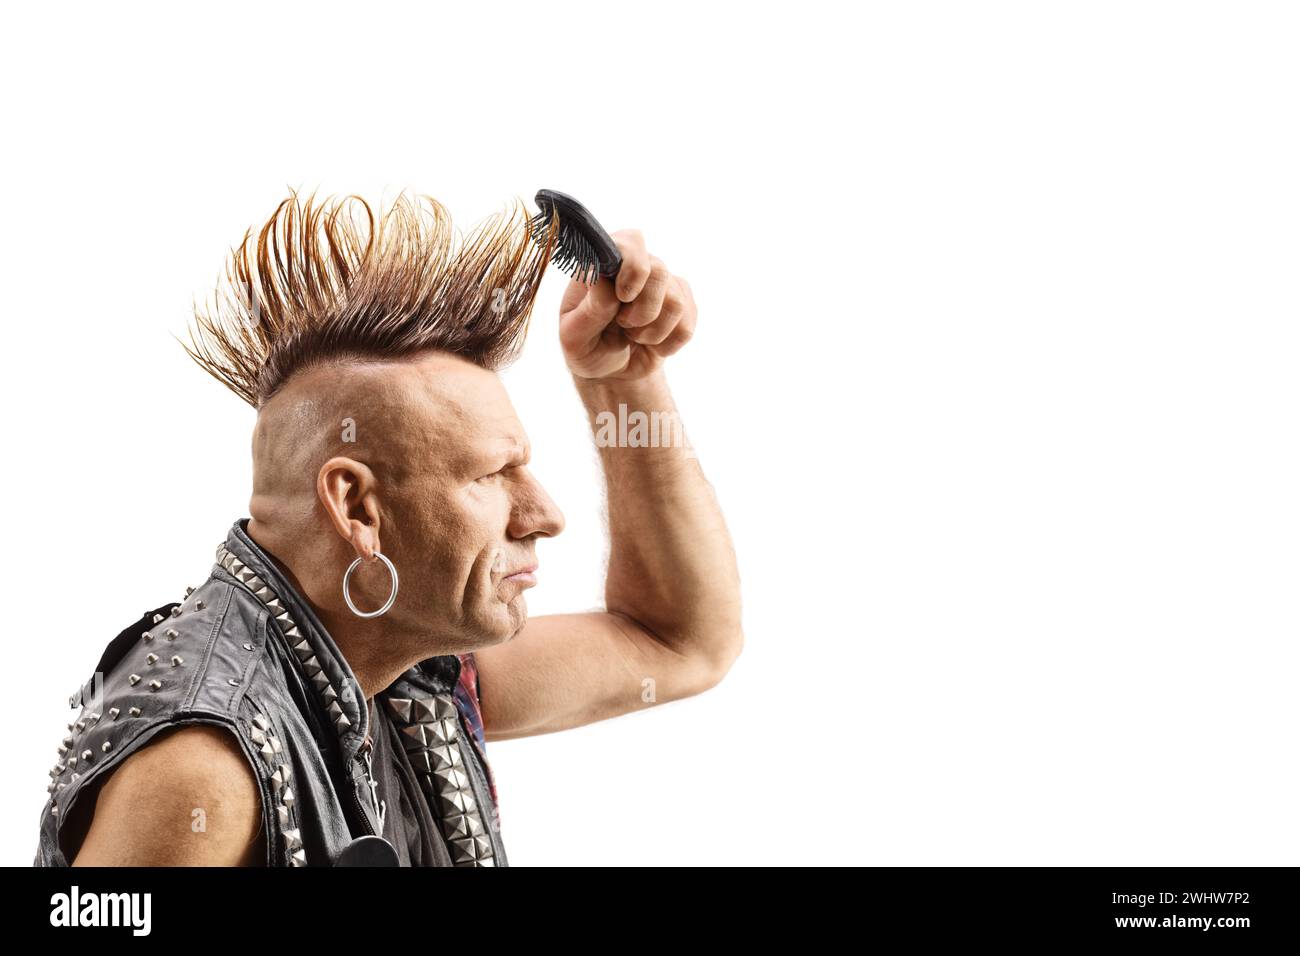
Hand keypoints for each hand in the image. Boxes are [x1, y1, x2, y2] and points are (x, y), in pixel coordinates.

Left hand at [558, 229, 696, 381]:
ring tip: (634, 336)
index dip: (634, 268)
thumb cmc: (586, 348)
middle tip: (623, 325)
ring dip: (653, 332)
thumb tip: (602, 281)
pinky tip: (652, 345)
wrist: (609, 371)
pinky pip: (687, 325)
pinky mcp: (681, 307)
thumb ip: (588, 310)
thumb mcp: (574, 336)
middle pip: (659, 272)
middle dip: (643, 310)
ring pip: (676, 303)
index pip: (631, 242)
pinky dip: (667, 345)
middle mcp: (637, 266)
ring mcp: (662, 286)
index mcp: (605, 263)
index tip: (623, 296)